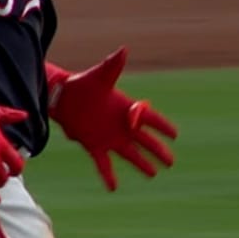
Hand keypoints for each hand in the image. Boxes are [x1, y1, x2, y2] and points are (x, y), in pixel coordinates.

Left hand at [48, 48, 177, 190]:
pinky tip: (113, 187)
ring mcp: (109, 137)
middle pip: (144, 140)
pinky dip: (108, 175)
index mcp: (125, 108)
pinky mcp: (95, 145)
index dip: (162, 126)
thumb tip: (123, 49)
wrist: (62, 97)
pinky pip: (104, 163)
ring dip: (141, 163)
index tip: (175, 134)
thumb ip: (112, 66)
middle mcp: (120, 125)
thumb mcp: (99, 76)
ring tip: (154, 173)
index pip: (149, 118)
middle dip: (158, 150)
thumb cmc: (83, 84)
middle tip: (171, 161)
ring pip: (130, 154)